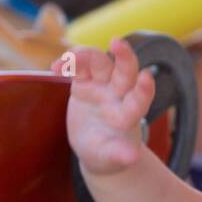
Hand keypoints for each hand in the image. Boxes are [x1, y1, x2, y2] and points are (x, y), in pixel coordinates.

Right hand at [52, 38, 153, 176]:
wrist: (96, 149)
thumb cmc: (108, 155)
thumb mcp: (111, 159)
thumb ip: (119, 155)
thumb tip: (132, 157)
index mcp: (129, 115)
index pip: (140, 100)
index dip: (144, 89)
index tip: (146, 77)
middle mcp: (119, 95)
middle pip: (125, 71)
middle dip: (125, 56)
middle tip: (118, 42)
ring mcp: (102, 86)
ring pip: (98, 62)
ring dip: (85, 55)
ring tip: (66, 62)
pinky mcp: (84, 83)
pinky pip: (78, 66)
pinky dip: (68, 62)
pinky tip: (55, 67)